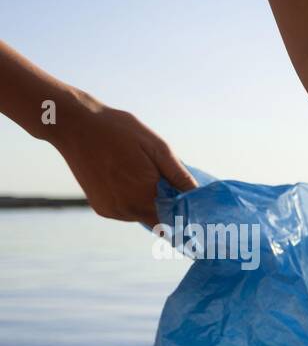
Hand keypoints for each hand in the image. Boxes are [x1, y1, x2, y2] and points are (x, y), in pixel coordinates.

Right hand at [52, 95, 195, 224]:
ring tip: (142, 174)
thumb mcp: (156, 147)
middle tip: (167, 182)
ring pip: (143, 215)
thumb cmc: (117, 130)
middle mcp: (126, 210)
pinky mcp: (101, 208)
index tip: (192, 205)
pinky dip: (133, 200)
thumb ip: (179, 175)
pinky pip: (127, 211)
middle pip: (160, 219)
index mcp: (143, 196)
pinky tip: (126, 178)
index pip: (175, 221)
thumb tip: (197, 194)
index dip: (185, 214)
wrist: (73, 124)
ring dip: (149, 202)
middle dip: (168, 205)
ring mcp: (112, 211)